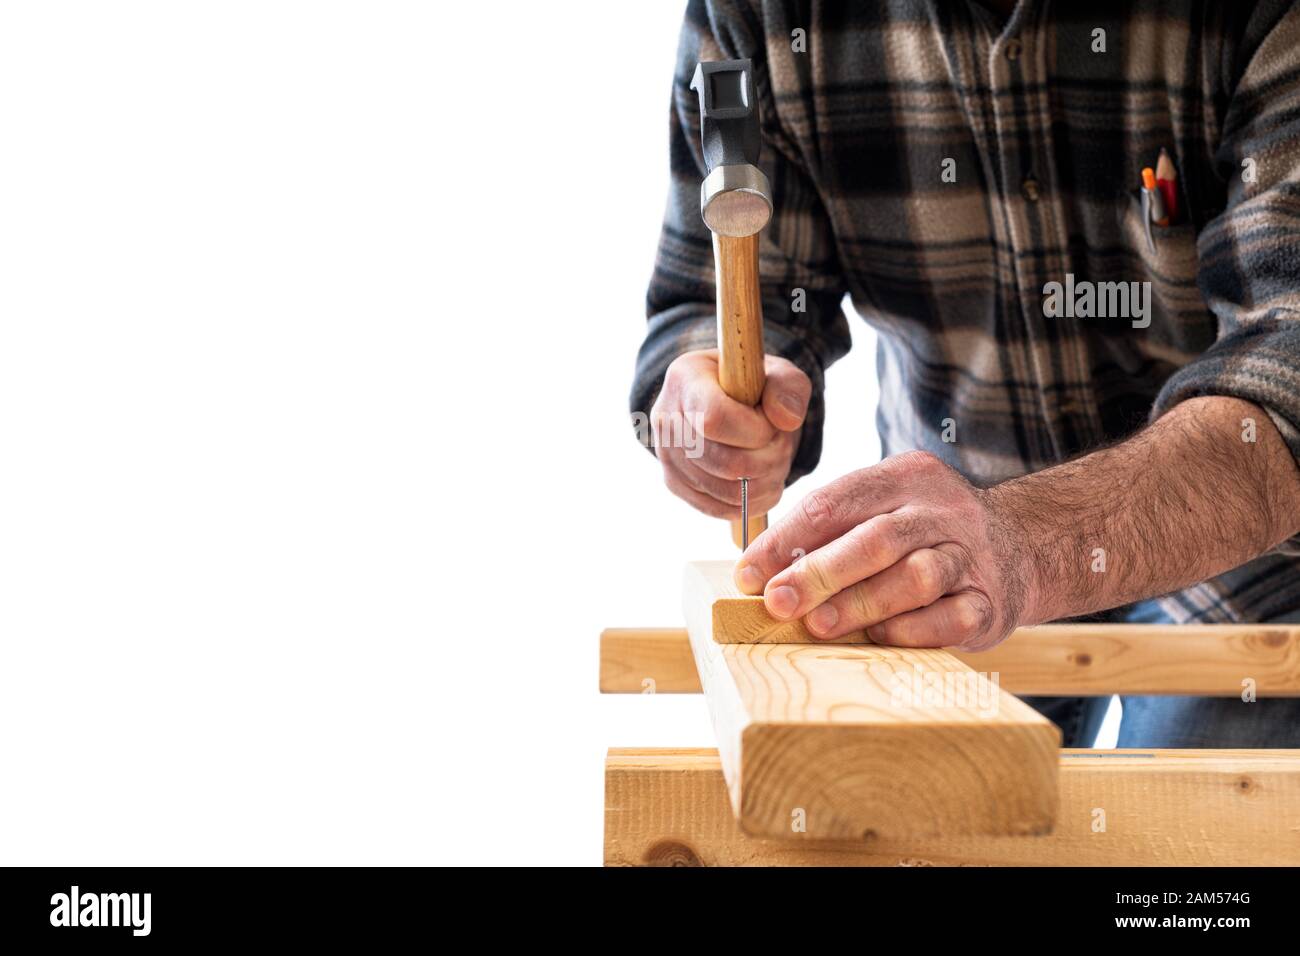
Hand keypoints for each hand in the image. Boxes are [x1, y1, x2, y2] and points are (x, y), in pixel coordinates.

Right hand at [650, 349, 809, 519]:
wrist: (728, 404)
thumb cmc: (754, 386)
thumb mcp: (779, 375)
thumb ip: (789, 388)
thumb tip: (786, 419)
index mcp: (685, 378)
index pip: (714, 418)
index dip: (754, 431)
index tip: (771, 425)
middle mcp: (666, 417)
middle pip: (722, 461)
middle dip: (768, 460)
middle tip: (782, 447)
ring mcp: (665, 454)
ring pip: (724, 490)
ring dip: (764, 483)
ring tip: (774, 461)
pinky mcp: (674, 483)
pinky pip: (717, 508)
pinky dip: (750, 502)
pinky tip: (764, 482)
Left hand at [733, 451, 1033, 649]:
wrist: (1019, 548)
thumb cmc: (922, 534)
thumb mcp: (882, 510)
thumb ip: (829, 532)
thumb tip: (759, 573)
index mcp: (906, 477)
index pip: (835, 501)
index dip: (787, 539)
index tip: (749, 573)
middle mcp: (942, 510)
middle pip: (876, 538)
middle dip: (819, 572)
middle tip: (778, 602)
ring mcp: (971, 556)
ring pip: (916, 577)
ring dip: (862, 604)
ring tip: (821, 626)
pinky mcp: (990, 602)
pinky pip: (949, 618)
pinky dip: (910, 631)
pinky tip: (879, 639)